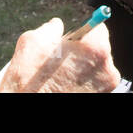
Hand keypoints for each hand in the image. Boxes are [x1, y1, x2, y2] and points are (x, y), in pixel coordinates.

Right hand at [0, 18, 121, 92]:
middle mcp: (106, 69)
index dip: (82, 31)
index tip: (72, 39)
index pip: (98, 27)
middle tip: (62, 59)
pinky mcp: (100, 98)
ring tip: (61, 75)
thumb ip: (51, 27)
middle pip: (99, 49)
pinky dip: (82, 83)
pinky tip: (64, 86)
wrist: (25, 108)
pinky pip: (93, 84)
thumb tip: (56, 25)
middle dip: (82, 51)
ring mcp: (104, 88)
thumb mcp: (34, 41)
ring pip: (96, 68)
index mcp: (95, 48)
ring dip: (82, 68)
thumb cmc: (30, 79)